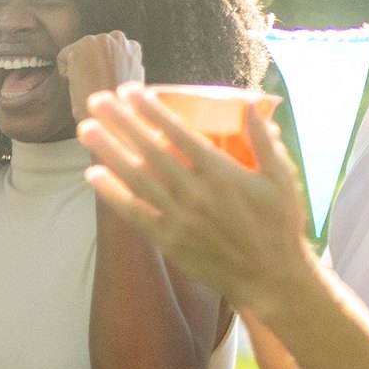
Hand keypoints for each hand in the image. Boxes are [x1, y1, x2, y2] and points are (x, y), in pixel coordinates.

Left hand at [57, 31, 144, 124]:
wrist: (109, 115)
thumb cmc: (118, 106)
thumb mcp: (130, 82)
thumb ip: (126, 67)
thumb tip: (121, 63)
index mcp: (133, 47)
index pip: (106, 50)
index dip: (102, 68)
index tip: (104, 81)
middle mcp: (118, 38)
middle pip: (90, 47)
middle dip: (90, 63)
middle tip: (96, 83)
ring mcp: (100, 40)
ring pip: (77, 51)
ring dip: (79, 66)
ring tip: (90, 83)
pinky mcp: (82, 46)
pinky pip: (62, 57)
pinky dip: (66, 71)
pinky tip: (80, 83)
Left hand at [78, 83, 314, 318]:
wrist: (269, 277)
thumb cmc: (278, 224)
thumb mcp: (282, 178)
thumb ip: (264, 140)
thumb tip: (249, 103)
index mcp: (223, 173)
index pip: (179, 134)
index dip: (151, 111)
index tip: (130, 91)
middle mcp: (196, 193)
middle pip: (149, 151)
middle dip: (121, 123)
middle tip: (96, 101)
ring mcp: (179, 218)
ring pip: (136, 179)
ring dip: (109, 152)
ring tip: (86, 130)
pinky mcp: (169, 240)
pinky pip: (135, 213)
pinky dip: (112, 194)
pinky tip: (93, 175)